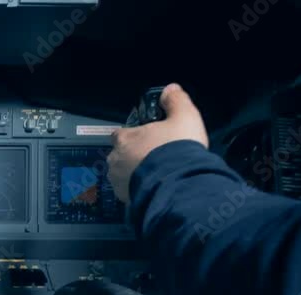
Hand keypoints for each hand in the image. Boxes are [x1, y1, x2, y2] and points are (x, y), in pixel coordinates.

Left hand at [108, 84, 209, 202]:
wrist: (179, 185)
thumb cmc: (178, 149)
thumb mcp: (185, 117)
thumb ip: (176, 101)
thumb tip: (170, 90)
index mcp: (125, 139)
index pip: (120, 134)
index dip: (133, 135)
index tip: (146, 138)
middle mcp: (116, 160)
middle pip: (120, 155)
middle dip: (133, 156)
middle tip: (155, 158)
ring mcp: (118, 182)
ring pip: (123, 175)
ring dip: (135, 175)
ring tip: (156, 175)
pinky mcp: (125, 200)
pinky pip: (129, 193)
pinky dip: (139, 190)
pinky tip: (154, 189)